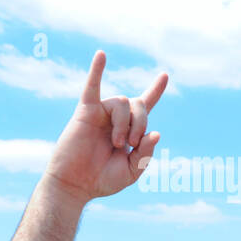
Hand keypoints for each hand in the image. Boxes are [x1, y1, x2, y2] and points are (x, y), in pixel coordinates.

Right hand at [42, 52, 167, 205]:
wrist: (76, 185)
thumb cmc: (101, 180)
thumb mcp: (132, 171)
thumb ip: (145, 154)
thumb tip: (155, 133)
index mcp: (128, 129)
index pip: (145, 105)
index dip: (155, 90)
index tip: (164, 75)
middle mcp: (115, 117)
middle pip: (138, 104)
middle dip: (141, 123)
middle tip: (131, 144)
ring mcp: (101, 113)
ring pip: (122, 101)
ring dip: (124, 123)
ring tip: (117, 143)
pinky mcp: (85, 112)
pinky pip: (92, 86)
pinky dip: (97, 70)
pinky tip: (101, 55)